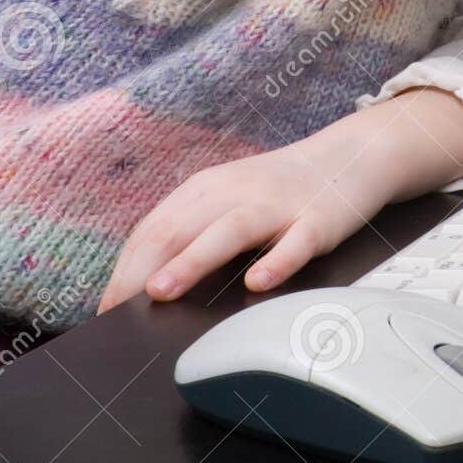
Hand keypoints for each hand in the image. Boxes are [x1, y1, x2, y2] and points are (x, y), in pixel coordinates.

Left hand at [97, 86, 462, 312]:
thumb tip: (149, 287)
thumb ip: (197, 232)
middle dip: (144, 266)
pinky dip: (277, 260)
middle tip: (118, 307)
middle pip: (182, 225)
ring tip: (162, 290)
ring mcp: (281, 205)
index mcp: (210, 188)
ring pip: (230, 230)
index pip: (156, 226)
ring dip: (193, 259)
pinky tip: (259, 281)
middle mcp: (240, 192)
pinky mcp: (320, 220)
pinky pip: (297, 242)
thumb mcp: (234, 199)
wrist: (355, 154)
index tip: (106, 307)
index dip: (127, 266)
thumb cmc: (285, 190)